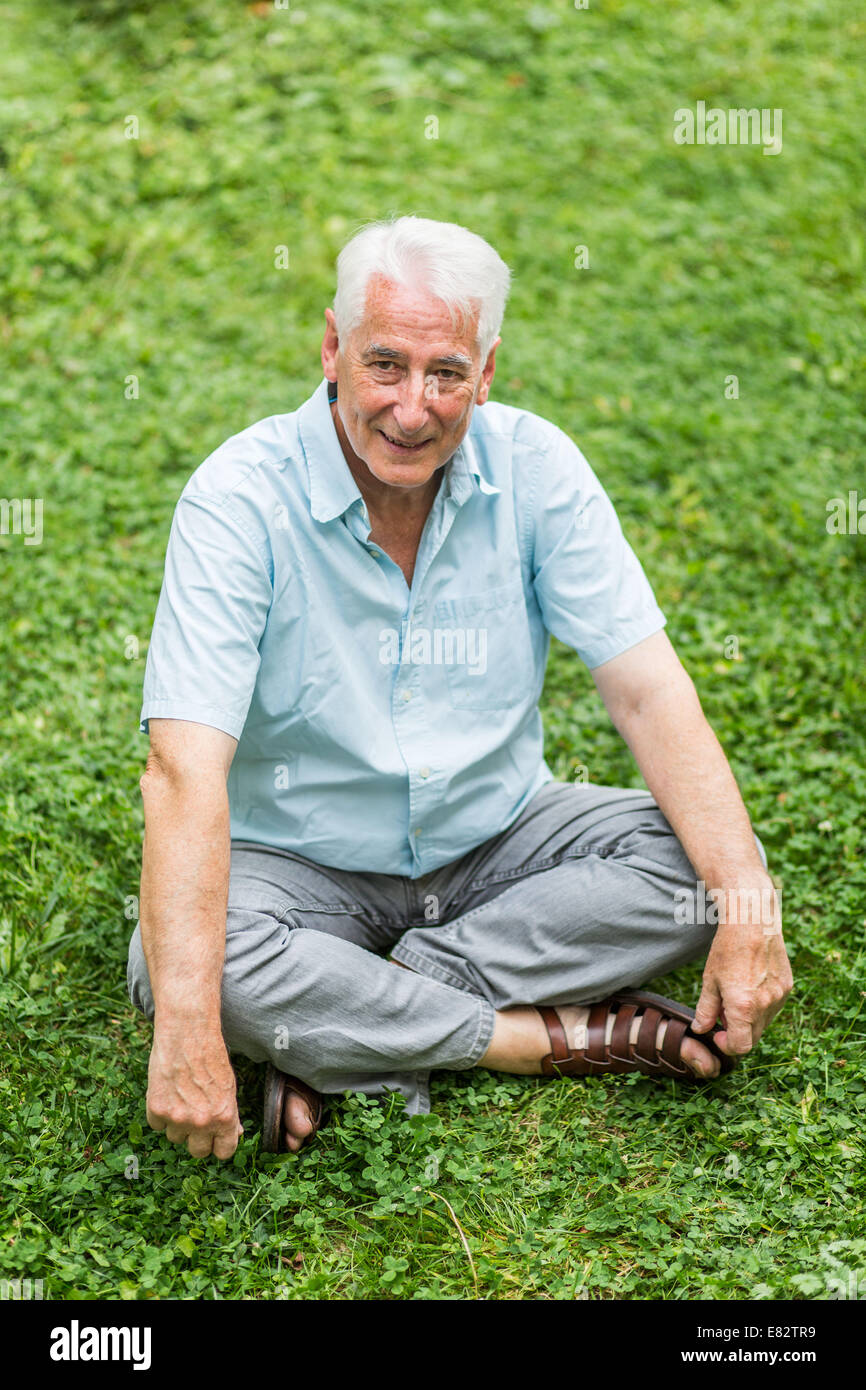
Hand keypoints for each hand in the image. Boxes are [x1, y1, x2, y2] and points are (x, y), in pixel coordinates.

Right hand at [146, 1019, 242, 1159]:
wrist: (187, 1032)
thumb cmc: (211, 1056)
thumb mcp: (229, 1086)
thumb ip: (229, 1114)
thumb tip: (234, 1134)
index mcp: (224, 1117)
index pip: (224, 1152)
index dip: (219, 1144)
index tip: (215, 1137)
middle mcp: (201, 1122)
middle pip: (197, 1152)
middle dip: (197, 1138)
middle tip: (196, 1118)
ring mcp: (177, 1118)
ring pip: (175, 1138)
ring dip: (177, 1124)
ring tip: (181, 1097)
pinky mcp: (156, 1109)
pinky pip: (157, 1125)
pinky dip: (160, 1113)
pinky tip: (167, 1091)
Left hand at [692, 880, 792, 1056]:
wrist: (752, 922)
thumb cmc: (727, 949)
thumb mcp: (710, 980)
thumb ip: (705, 1010)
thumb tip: (701, 1030)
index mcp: (743, 1008)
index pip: (741, 1046)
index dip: (727, 1045)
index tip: (718, 1033)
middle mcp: (766, 1006)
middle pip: (754, 1038)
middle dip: (737, 1032)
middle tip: (723, 1012)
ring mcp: (780, 997)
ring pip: (765, 1023)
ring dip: (750, 1019)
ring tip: (736, 995)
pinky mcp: (787, 987)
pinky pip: (774, 1007)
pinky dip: (762, 1005)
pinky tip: (751, 985)